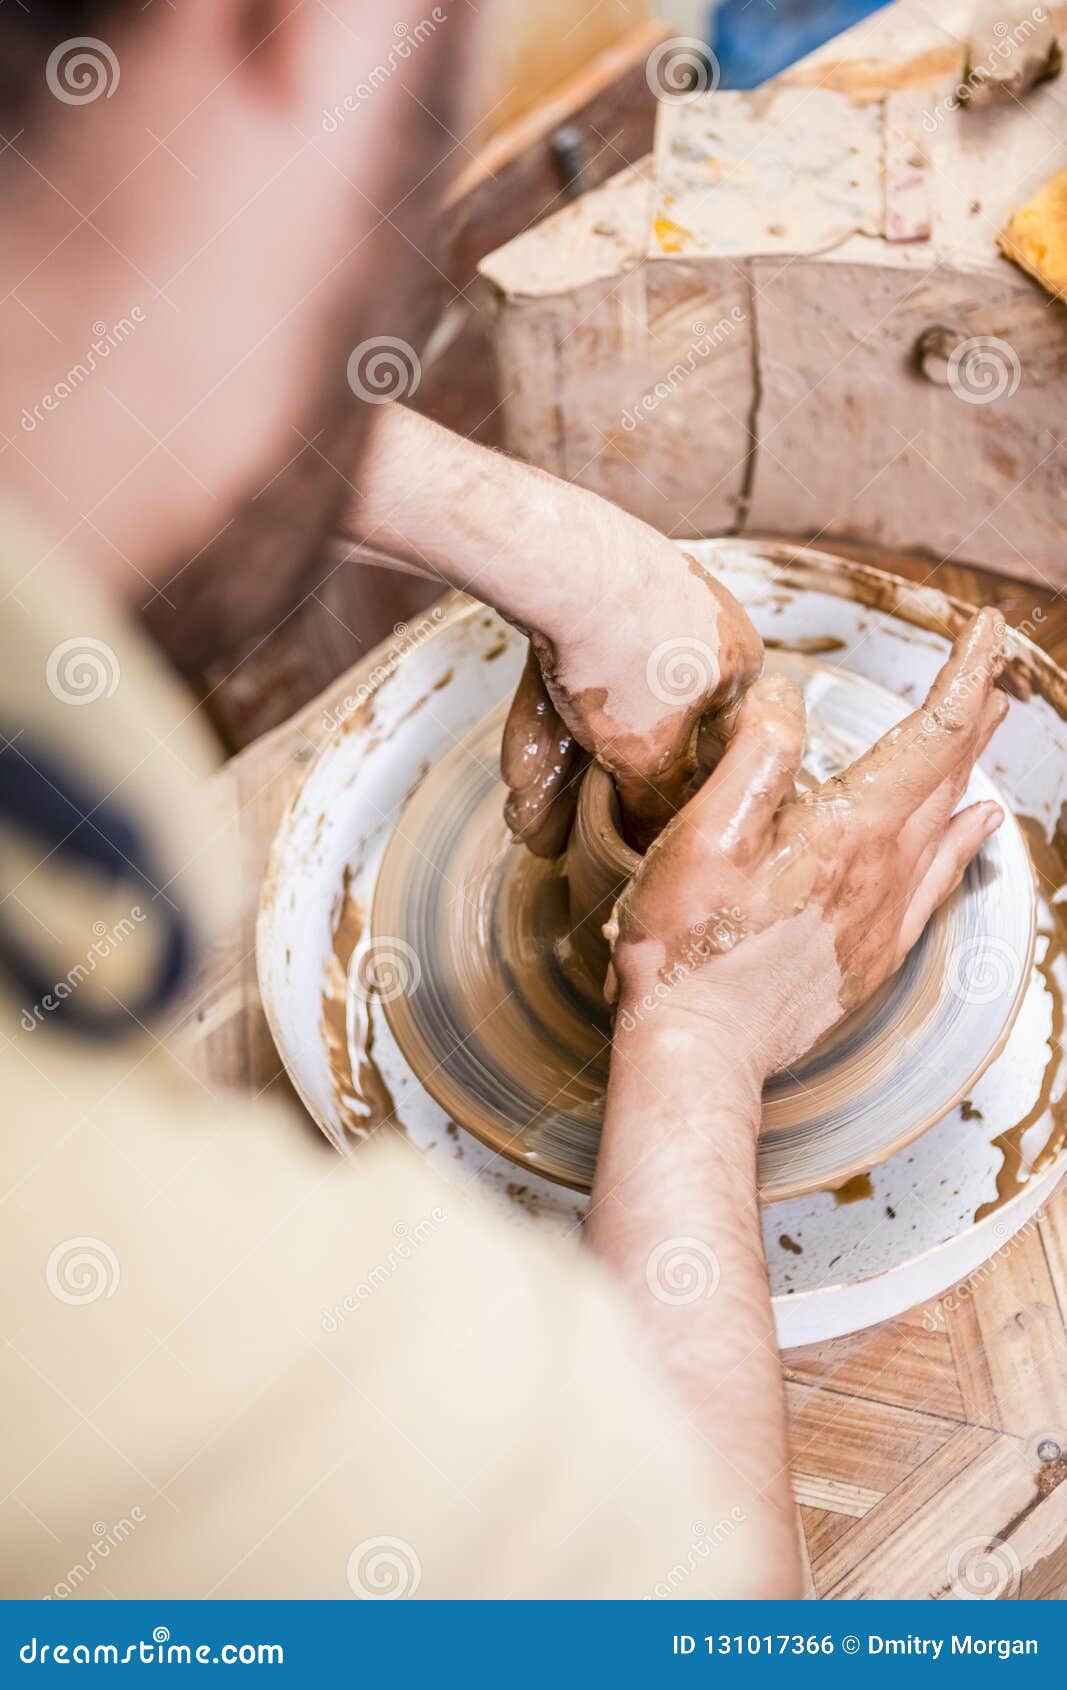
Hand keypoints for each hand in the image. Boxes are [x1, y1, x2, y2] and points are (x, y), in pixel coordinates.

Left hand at [502, 544, 761, 856]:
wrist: (561, 566)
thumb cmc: (627, 658)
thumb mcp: (650, 755)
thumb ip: (660, 800)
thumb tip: (656, 836)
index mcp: (737, 656)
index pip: (714, 734)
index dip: (670, 778)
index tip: (632, 809)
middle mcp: (698, 618)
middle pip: (645, 716)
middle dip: (594, 776)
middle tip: (556, 823)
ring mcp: (641, 592)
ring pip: (598, 693)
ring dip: (560, 756)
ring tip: (525, 805)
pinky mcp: (584, 582)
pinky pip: (567, 663)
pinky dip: (544, 712)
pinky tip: (516, 767)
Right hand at [606, 609, 1008, 1082]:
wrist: (700, 1047)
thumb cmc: (688, 944)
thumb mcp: (705, 832)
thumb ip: (758, 754)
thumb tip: (790, 694)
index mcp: (848, 827)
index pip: (933, 732)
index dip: (964, 672)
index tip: (981, 627)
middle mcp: (883, 867)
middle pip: (951, 771)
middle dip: (975, 707)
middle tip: (988, 662)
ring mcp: (884, 914)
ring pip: (949, 820)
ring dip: (970, 764)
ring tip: (986, 720)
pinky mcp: (873, 951)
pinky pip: (939, 880)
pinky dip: (965, 840)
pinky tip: (976, 825)